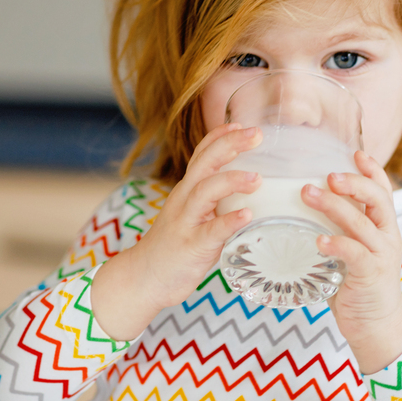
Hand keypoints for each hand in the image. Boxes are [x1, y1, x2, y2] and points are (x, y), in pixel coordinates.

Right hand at [90, 124, 261, 340]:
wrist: (144, 277)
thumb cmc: (175, 245)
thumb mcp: (192, 214)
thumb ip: (214, 200)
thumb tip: (249, 189)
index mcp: (187, 190)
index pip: (202, 154)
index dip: (220, 136)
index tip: (241, 123)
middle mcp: (184, 199)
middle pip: (205, 163)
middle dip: (230, 145)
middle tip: (257, 134)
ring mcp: (186, 222)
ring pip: (205, 191)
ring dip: (232, 181)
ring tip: (257, 179)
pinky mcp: (191, 246)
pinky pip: (211, 231)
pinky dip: (229, 221)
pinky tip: (248, 215)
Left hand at [301, 150, 401, 374]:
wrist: (377, 326)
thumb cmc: (357, 286)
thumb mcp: (352, 252)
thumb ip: (339, 232)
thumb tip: (301, 210)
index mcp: (384, 228)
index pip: (383, 191)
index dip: (372, 170)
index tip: (355, 152)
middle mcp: (387, 237)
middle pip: (377, 199)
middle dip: (353, 183)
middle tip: (328, 175)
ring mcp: (382, 256)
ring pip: (361, 222)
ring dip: (334, 206)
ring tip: (308, 194)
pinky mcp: (371, 275)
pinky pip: (355, 254)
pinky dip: (337, 244)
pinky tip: (319, 240)